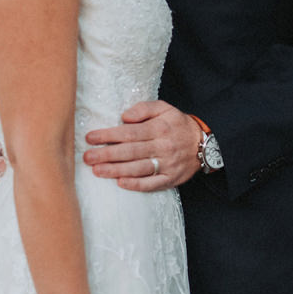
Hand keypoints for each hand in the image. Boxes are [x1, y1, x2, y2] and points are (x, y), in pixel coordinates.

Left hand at [83, 100, 200, 190]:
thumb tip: (123, 117)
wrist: (205, 143)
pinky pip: (152, 184)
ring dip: (116, 170)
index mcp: (160, 128)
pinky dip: (137, 185)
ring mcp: (168, 164)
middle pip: (131, 151)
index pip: (130, 133)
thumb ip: (144, 109)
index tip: (90, 137)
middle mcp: (163, 146)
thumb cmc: (178, 125)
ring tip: (96, 170)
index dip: (108, 135)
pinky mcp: (171, 178)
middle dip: (107, 154)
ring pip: (139, 168)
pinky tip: (121, 183)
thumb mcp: (164, 108)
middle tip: (87, 157)